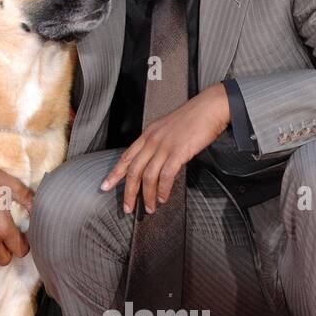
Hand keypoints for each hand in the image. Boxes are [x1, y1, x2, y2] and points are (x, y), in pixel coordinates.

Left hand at [100, 83, 230, 213]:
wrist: (210, 107)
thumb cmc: (194, 118)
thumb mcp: (168, 128)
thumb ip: (159, 143)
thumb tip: (155, 160)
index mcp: (148, 134)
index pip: (126, 157)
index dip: (115, 174)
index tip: (105, 186)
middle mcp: (152, 140)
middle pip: (133, 171)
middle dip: (128, 192)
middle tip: (127, 208)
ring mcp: (164, 146)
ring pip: (148, 177)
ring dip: (147, 196)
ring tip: (150, 208)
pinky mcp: (178, 152)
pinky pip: (165, 176)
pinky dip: (162, 190)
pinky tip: (162, 198)